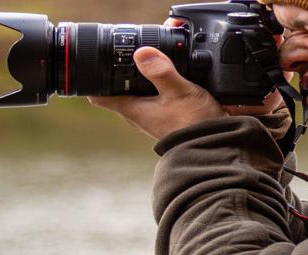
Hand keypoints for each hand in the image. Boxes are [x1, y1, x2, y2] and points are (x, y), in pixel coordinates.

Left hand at [87, 47, 226, 140]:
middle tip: (122, 57)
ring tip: (146, 64)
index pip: (100, 97)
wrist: (214, 148)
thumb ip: (161, 71)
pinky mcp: (168, 121)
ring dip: (138, 83)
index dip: (92, 82)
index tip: (92, 67)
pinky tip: (169, 81)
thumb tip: (142, 53)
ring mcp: (153, 120)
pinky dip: (155, 91)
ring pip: (136, 98)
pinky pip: (154, 102)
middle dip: (118, 77)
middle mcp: (139, 117)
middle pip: (118, 94)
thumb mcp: (179, 91)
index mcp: (133, 110)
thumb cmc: (194, 126)